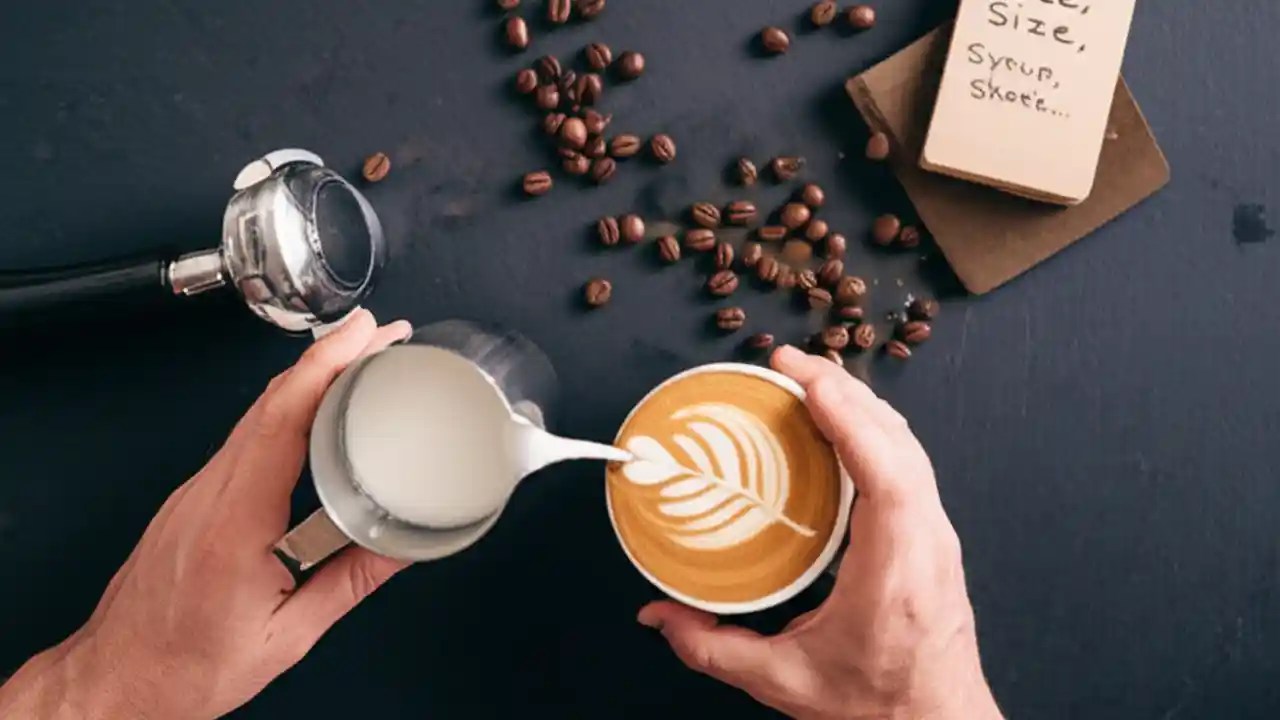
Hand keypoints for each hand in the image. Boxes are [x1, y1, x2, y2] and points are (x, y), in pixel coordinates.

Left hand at [0, 310, 412, 719]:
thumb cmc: (185, 664)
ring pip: (256, 416)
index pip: (281, 421)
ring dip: (309, 381)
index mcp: (235, 523)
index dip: (324, 367)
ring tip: (358, 363)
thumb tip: (403, 544)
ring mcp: (197, 492)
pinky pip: (247, 438)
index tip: (361, 337)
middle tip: (380, 336)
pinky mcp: (195, 499)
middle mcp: (210, 495)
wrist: (119, 679)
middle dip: (328, 357)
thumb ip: (352, 582)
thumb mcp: (289, 634)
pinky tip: (315, 412)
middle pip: (271, 403)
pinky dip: (287, 411)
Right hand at [638, 346, 1001, 719]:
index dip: (846, 412)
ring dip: (860, 403)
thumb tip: (659, 615)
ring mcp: (938, 534)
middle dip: (842, 389)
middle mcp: (928, 540)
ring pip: (908, 444)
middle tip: (785, 364)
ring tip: (807, 381)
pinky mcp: (934, 536)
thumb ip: (713, 647)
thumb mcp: (784, 680)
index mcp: (896, 568)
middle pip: (897, 438)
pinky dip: (873, 429)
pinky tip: (839, 424)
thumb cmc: (877, 706)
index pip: (885, 467)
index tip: (803, 376)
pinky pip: (908, 461)